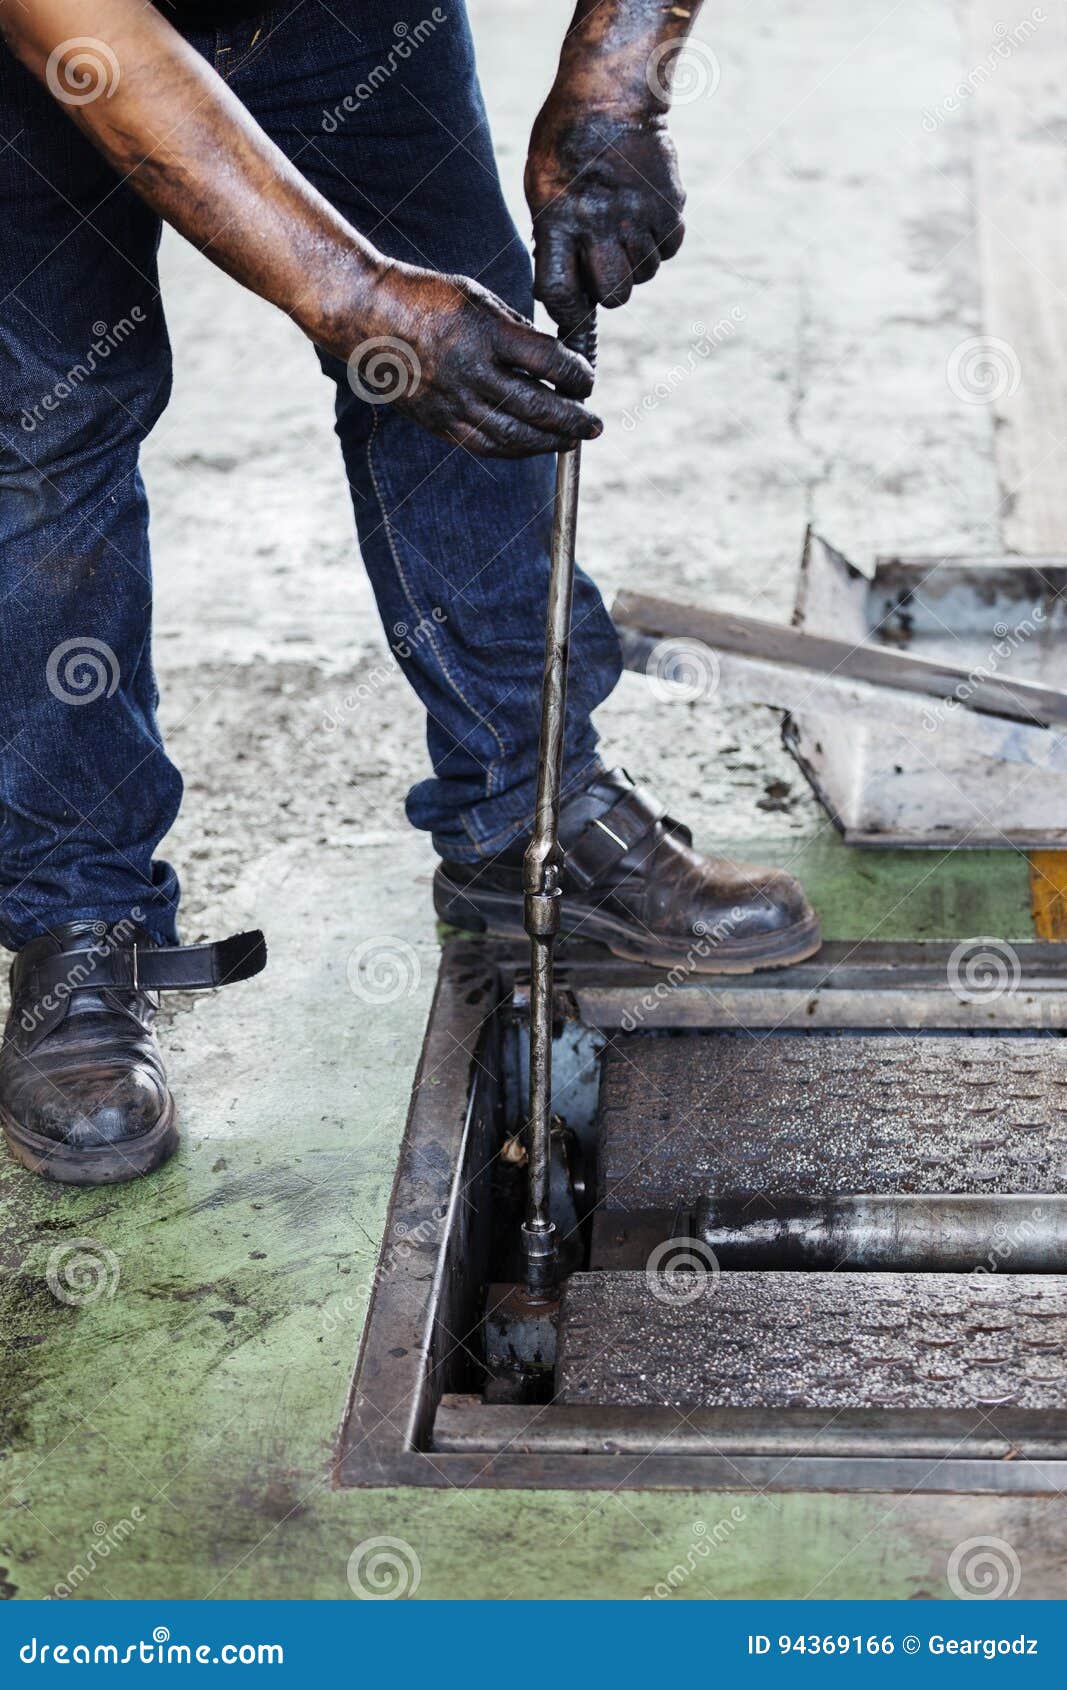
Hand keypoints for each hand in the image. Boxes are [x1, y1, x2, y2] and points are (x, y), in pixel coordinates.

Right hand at [324, 263, 601, 456]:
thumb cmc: (427, 298)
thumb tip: (555, 361)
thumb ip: (517, 330)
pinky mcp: (439, 421)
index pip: (549, 363)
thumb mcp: (478, 297)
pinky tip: (535, 446)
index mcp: (485, 333)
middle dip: (574, 420)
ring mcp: (453, 402)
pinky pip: (486, 444)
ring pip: (514, 436)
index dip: (577, 376)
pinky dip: (516, 449)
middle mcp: (471, 372)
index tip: (587, 379)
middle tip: (595, 424)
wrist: (367, 316)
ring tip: (571, 441)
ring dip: (550, 442)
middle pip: (538, 408)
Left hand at [526, 108, 685, 329]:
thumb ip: (552, 240)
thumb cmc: (566, 145)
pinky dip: (658, 244)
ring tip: (623, 231)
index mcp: (560, 219)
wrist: (610, 96)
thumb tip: (564, 292)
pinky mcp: (669, 204)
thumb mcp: (541, 190)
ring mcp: (640, 214)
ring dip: (634, 263)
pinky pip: (669, 250)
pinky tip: (644, 220)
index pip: (560, 291)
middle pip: (615, 295)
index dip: (566, 312)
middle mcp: (601, 222)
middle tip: (603, 268)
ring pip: (645, 274)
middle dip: (608, 289)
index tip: (571, 316)